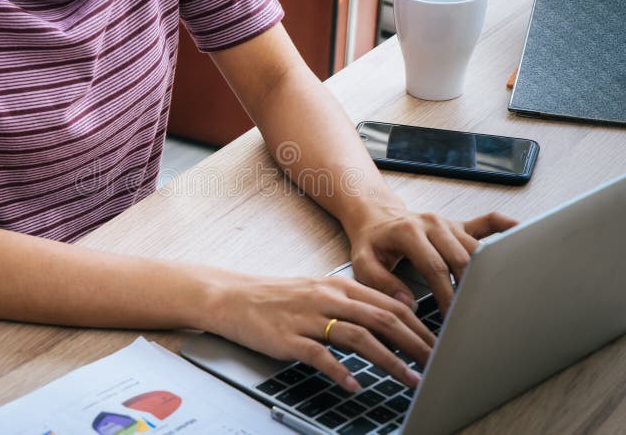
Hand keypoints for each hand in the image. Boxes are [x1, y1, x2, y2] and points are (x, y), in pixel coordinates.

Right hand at [208, 275, 435, 390]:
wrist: (233, 296)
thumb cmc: (278, 298)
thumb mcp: (319, 292)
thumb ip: (352, 304)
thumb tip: (390, 322)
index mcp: (339, 286)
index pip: (390, 304)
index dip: (419, 326)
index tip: (439, 344)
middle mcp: (327, 298)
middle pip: (382, 319)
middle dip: (415, 343)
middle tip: (437, 363)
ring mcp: (308, 318)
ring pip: (358, 337)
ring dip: (389, 360)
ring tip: (410, 379)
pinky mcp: (288, 338)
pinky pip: (320, 356)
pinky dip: (340, 372)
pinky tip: (354, 386)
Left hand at [346, 204, 517, 314]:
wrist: (375, 215)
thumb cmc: (371, 243)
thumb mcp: (363, 262)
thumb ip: (381, 282)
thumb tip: (408, 303)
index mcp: (410, 232)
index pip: (435, 267)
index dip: (446, 294)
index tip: (453, 318)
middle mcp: (433, 224)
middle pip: (462, 258)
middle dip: (471, 287)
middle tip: (478, 313)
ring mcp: (450, 223)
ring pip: (478, 248)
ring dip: (489, 272)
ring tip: (496, 297)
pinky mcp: (460, 224)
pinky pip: (490, 222)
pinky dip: (509, 229)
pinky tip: (525, 240)